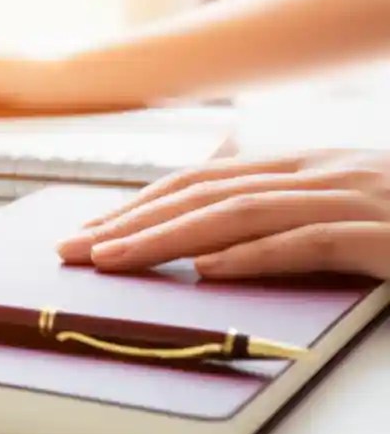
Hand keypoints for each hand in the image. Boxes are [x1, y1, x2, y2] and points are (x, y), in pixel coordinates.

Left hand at [56, 149, 389, 279]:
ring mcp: (349, 196)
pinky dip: (254, 256)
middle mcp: (316, 170)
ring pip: (238, 214)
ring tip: (115, 262)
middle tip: (74, 251)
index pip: (200, 181)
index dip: (138, 206)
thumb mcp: (338, 205)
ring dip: (168, 240)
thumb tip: (212, 248)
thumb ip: (279, 215)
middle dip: (130, 222)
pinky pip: (307, 242)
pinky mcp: (381, 232)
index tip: (90, 233)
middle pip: (203, 193)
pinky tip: (209, 271)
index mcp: (301, 162)